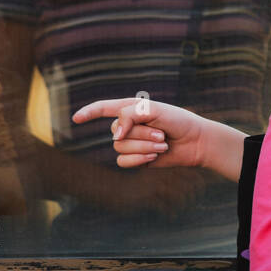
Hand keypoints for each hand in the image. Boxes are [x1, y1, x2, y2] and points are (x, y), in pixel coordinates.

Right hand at [71, 96, 208, 169]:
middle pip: (116, 132)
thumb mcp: (153, 110)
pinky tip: (155, 156)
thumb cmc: (178, 121)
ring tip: (162, 143)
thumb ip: (129, 116)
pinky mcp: (136, 159)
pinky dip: (140, 159)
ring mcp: (131, 143)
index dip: (89, 112)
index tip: (76, 118)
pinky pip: (124, 162)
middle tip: (161, 133)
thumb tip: (115, 136)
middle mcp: (128, 126)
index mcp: (131, 109)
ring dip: (143, 146)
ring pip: (120, 148)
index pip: (104, 109)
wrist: (195, 142)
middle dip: (140, 133)